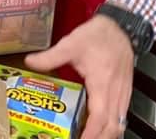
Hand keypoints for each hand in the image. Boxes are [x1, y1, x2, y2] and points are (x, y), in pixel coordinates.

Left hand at [26, 15, 134, 138]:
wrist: (120, 27)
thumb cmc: (97, 36)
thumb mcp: (71, 43)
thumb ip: (50, 56)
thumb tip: (30, 61)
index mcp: (102, 83)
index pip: (100, 117)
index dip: (92, 133)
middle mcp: (116, 93)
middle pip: (112, 127)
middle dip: (99, 138)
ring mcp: (123, 94)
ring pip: (119, 123)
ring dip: (106, 134)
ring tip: (88, 137)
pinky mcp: (125, 92)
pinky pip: (122, 116)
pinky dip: (112, 126)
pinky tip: (101, 128)